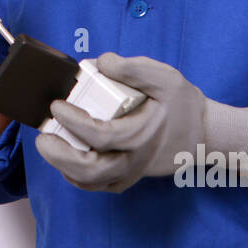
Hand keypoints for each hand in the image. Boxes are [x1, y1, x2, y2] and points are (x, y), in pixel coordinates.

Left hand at [34, 51, 247, 192]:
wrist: (206, 133)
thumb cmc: (183, 103)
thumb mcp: (165, 77)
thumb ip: (133, 68)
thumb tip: (101, 62)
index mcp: (142, 134)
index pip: (100, 135)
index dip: (73, 121)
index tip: (57, 105)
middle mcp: (135, 159)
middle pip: (91, 170)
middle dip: (60, 155)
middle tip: (42, 136)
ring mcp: (132, 172)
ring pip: (92, 182)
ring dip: (65, 167)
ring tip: (50, 146)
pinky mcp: (130, 177)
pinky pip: (100, 185)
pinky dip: (78, 177)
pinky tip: (66, 160)